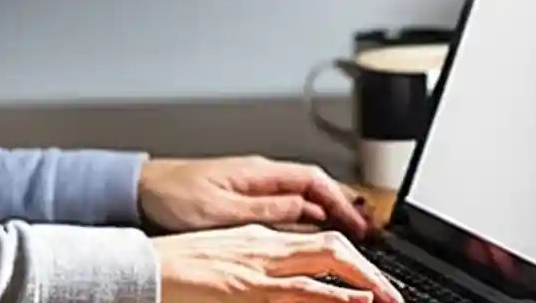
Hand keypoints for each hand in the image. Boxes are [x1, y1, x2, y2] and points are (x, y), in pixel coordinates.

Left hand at [139, 157, 370, 237]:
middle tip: (366, 232)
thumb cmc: (172, 196)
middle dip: (344, 208)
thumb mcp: (222, 210)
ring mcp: (253, 186)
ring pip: (303, 198)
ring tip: (348, 235)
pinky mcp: (243, 198)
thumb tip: (305, 212)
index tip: (361, 224)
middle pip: (316, 188)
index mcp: (260, 173)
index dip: (342, 202)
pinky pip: (286, 206)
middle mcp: (261, 175)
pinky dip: (306, 218)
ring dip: (328, 214)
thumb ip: (265, 212)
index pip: (315, 182)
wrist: (138, 190)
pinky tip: (310, 233)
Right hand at [155, 225, 403, 302]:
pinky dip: (332, 295)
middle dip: (370, 270)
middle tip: (393, 294)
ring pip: (327, 261)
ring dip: (364, 281)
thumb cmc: (176, 269)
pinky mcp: (247, 287)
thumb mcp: (227, 261)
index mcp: (263, 239)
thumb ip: (258, 266)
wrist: (142, 267)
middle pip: (335, 246)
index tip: (375, 279)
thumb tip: (290, 285)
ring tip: (387, 298)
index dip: (355, 259)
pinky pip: (300, 290)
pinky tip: (355, 302)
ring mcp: (259, 265)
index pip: (322, 240)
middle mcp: (267, 245)